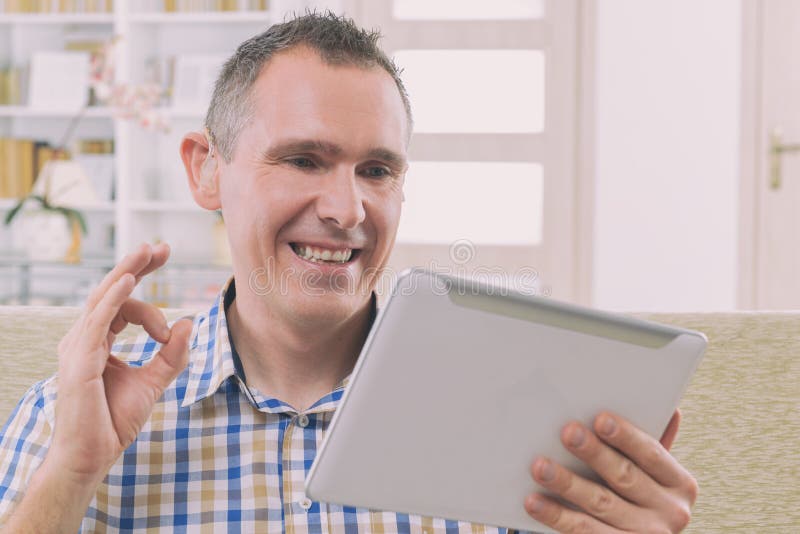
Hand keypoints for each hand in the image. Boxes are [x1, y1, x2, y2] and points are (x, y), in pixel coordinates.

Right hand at [48, 243, 191, 484]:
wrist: (92, 456)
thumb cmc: (113, 421)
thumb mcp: (153, 382)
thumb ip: (172, 355)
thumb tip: (189, 323)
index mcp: (98, 341)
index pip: (123, 306)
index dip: (150, 302)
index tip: (171, 329)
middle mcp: (85, 338)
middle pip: (111, 291)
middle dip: (136, 266)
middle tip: (161, 247)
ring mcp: (78, 347)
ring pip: (104, 298)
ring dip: (127, 271)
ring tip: (147, 251)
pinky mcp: (79, 359)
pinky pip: (97, 320)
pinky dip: (114, 298)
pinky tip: (130, 279)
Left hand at [525, 410, 697, 532]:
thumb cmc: (642, 499)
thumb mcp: (656, 477)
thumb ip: (655, 447)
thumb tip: (669, 409)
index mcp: (680, 484)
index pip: (651, 453)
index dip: (626, 436)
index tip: (600, 418)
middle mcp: (670, 512)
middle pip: (624, 476)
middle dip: (594, 453)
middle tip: (568, 432)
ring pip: (599, 504)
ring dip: (566, 483)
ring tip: (539, 465)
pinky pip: (582, 531)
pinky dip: (556, 515)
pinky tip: (534, 501)